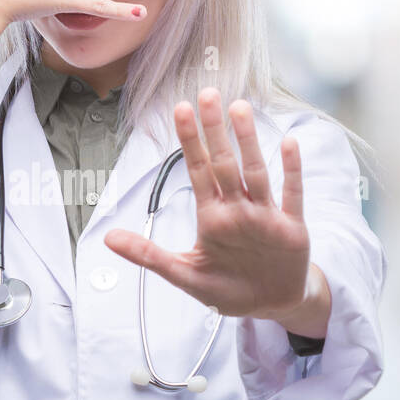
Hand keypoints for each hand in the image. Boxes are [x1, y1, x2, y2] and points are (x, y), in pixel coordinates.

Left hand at [103, 89, 330, 333]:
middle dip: (215, 130)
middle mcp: (237, 208)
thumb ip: (148, 255)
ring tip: (239, 109)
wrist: (271, 305)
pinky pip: (292, 195)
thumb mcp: (184, 275)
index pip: (198, 170)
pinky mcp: (291, 228)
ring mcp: (265, 216)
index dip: (190, 140)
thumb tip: (108, 238)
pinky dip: (292, 171)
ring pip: (256, 172)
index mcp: (212, 216)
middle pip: (224, 163)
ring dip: (248, 141)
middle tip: (207, 94)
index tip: (181, 109)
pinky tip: (288, 145)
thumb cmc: (228, 288)